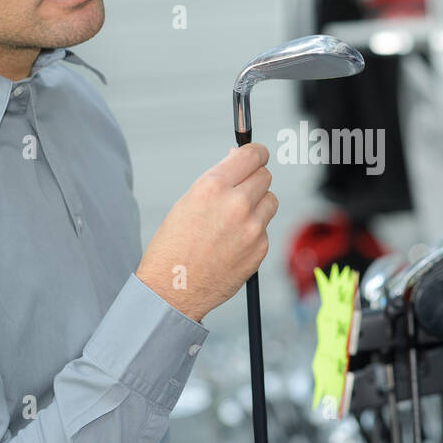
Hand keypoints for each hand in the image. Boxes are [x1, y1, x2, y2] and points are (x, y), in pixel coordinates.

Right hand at [135, 143, 276, 322]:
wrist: (172, 290)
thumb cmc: (173, 246)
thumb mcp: (187, 202)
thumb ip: (217, 182)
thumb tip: (238, 162)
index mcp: (213, 186)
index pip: (253, 155)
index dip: (257, 153)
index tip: (257, 155)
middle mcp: (236, 203)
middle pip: (265, 176)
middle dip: (255, 179)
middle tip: (243, 189)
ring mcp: (252, 228)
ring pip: (270, 201)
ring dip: (258, 204)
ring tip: (234, 220)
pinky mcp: (260, 249)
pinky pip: (264, 229)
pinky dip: (253, 232)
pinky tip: (232, 243)